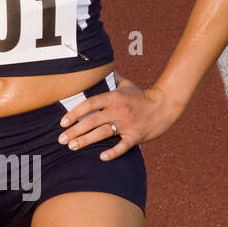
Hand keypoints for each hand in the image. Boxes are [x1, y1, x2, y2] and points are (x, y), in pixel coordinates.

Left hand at [57, 74, 182, 159]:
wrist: (165, 106)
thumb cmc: (143, 97)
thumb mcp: (128, 85)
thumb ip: (113, 78)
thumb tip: (101, 69)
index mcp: (114, 97)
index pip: (90, 104)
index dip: (74, 112)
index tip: (63, 122)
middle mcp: (119, 110)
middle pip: (92, 121)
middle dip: (75, 130)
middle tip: (61, 140)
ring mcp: (127, 124)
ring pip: (103, 133)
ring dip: (86, 141)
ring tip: (72, 147)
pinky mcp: (136, 136)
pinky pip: (122, 146)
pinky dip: (113, 152)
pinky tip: (101, 157)